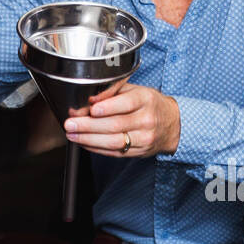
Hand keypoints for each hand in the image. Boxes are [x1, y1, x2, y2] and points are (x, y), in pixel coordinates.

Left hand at [63, 83, 179, 157]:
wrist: (172, 124)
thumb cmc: (148, 103)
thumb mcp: (135, 90)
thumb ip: (113, 91)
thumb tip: (89, 97)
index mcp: (145, 99)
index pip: (126, 103)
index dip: (108, 108)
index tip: (91, 109)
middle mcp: (147, 119)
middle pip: (116, 125)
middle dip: (89, 126)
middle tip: (70, 124)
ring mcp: (144, 138)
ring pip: (115, 142)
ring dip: (89, 139)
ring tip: (72, 134)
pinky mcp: (140, 152)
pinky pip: (115, 152)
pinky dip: (97, 148)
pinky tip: (84, 142)